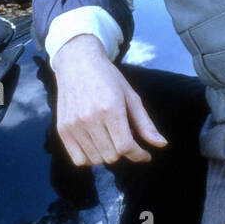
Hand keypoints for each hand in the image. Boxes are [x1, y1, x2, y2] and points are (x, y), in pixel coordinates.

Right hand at [50, 34, 166, 165]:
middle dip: (124, 152)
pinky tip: (96, 144)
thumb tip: (162, 144)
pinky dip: (90, 158)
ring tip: (109, 137)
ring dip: (107, 154)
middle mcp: (89, 118)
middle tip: (125, 137)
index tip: (145, 155)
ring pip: (97, 160)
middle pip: (112, 156)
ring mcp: (73, 125)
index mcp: (110, 108)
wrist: (77, 63)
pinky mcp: (62, 129)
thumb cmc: (108, 78)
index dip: (139, 155)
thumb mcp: (130, 96)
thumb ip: (145, 123)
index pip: (126, 147)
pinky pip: (79, 160)